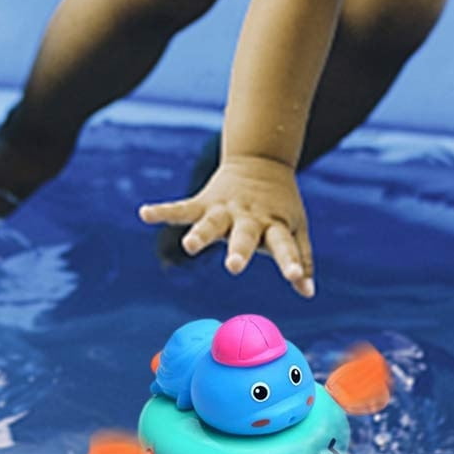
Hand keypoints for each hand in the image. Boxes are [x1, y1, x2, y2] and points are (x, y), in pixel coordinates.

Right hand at [138, 154, 314, 295]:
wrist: (261, 161)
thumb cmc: (280, 205)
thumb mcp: (296, 229)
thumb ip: (301, 260)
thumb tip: (308, 293)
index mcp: (274, 226)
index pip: (284, 246)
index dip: (291, 262)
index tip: (295, 279)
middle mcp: (249, 218)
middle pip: (244, 236)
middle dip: (239, 251)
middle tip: (234, 267)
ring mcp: (225, 210)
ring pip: (211, 223)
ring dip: (200, 234)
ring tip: (188, 246)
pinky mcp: (205, 202)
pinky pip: (181, 208)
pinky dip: (163, 211)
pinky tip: (144, 213)